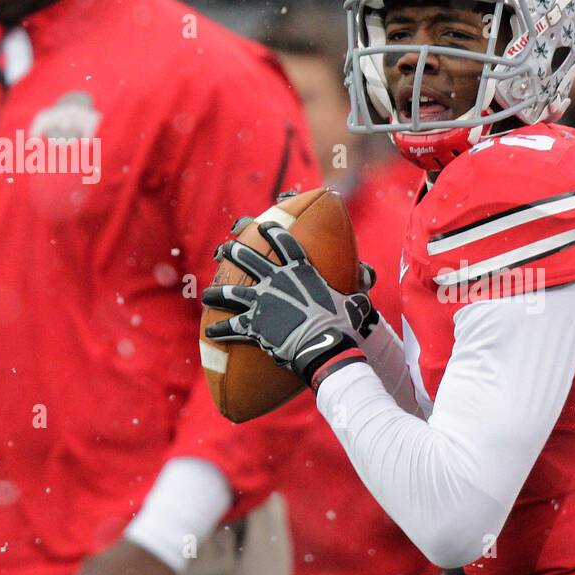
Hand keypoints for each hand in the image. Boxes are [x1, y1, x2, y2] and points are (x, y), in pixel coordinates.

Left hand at [202, 223, 373, 388]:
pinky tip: (211, 331)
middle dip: (234, 252)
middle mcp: (276, 281)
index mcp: (300, 272)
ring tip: (207, 294)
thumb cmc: (342, 326)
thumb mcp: (355, 303)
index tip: (262, 226)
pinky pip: (230, 326)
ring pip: (230, 292)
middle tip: (225, 249)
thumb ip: (356, 293)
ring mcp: (261, 302)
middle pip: (248, 259)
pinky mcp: (252, 324)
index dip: (271, 233)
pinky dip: (219, 329)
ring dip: (216, 292)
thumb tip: (368, 286)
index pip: (283, 244)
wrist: (323, 348)